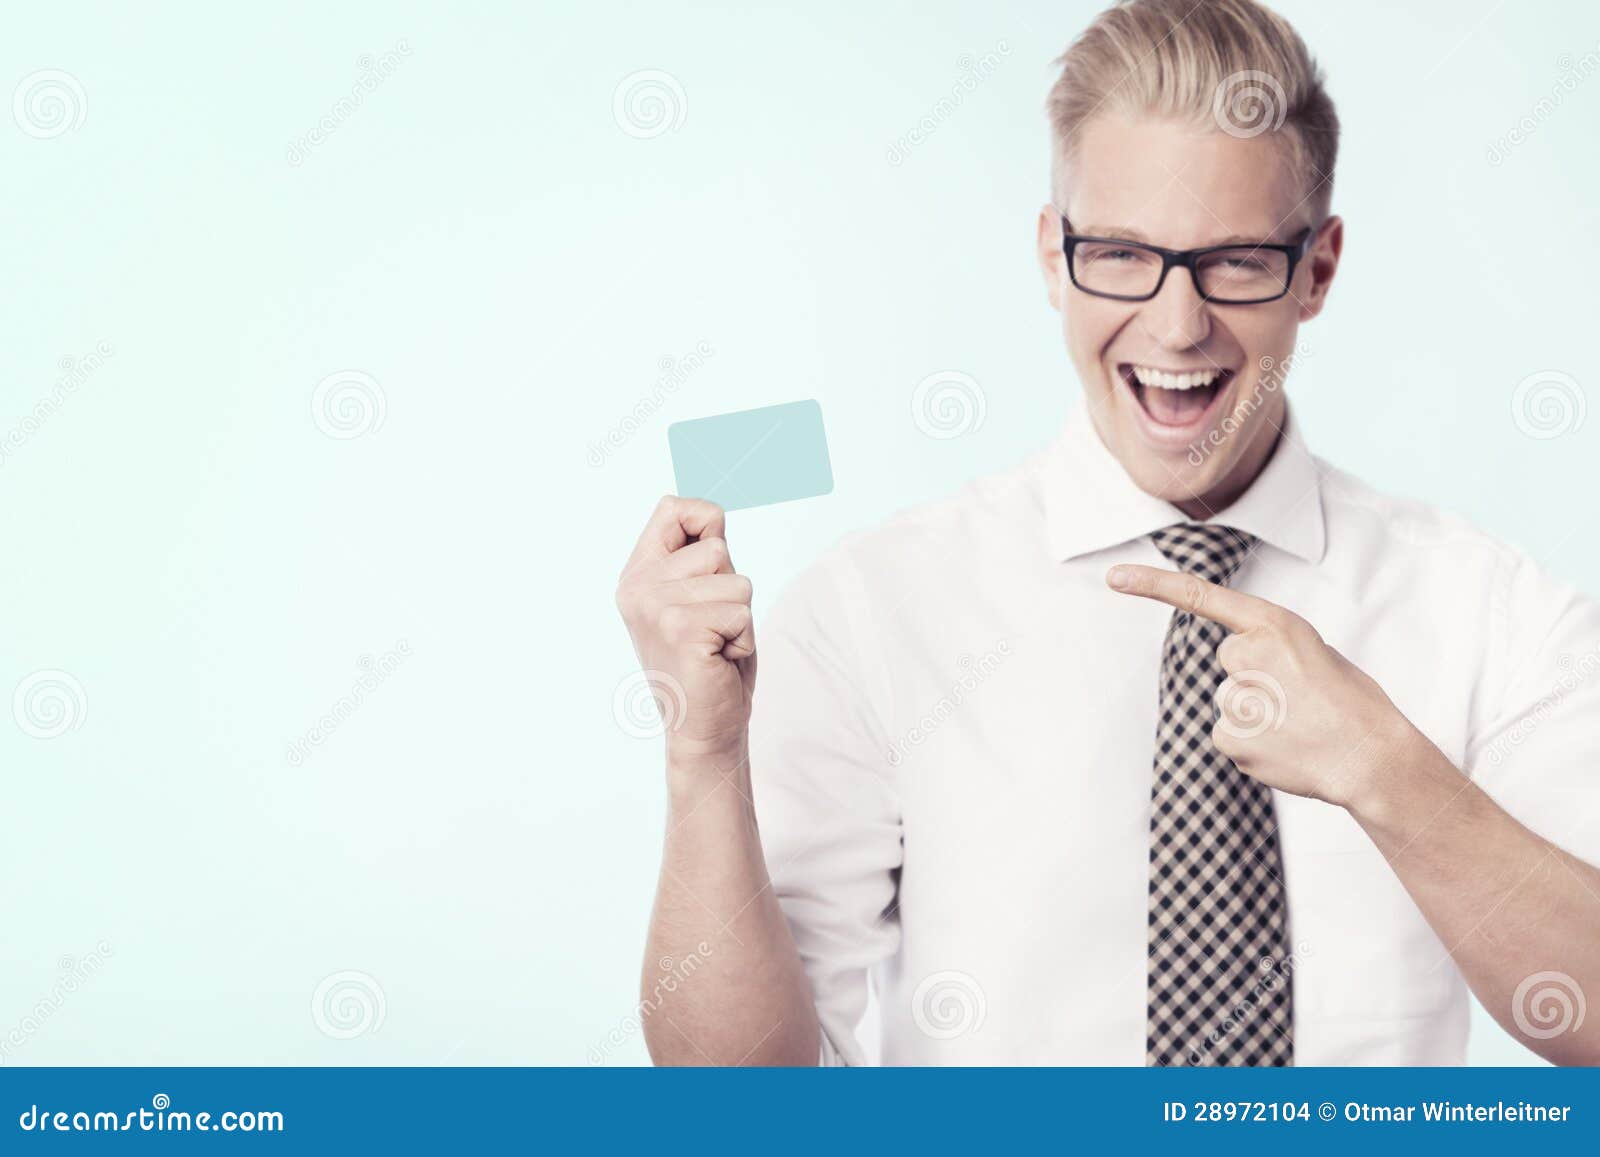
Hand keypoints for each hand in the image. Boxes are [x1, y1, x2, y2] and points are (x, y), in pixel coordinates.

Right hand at [617, 496, 755, 765]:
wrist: (702, 728)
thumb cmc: (709, 661)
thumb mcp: (701, 596)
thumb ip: (700, 556)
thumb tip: (711, 514)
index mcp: (636, 574)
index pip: (674, 508)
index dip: (706, 525)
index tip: (707, 572)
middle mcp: (637, 588)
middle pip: (717, 547)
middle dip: (730, 589)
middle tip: (711, 629)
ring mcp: (655, 608)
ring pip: (737, 581)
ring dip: (739, 617)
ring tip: (715, 645)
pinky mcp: (680, 629)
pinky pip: (742, 611)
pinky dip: (743, 638)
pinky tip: (718, 660)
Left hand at [1106, 563, 1424, 810]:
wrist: (1370, 757)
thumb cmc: (1353, 704)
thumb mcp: (1317, 654)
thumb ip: (1273, 650)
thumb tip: (1246, 669)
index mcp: (1273, 625)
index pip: (1201, 597)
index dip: (1153, 585)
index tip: (1115, 577)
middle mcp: (1247, 654)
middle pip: (1229, 662)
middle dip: (1256, 678)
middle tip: (1300, 698)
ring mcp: (1235, 697)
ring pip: (1232, 702)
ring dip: (1258, 714)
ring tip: (1299, 726)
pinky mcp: (1229, 737)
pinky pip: (1230, 735)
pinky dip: (1253, 744)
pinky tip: (1285, 747)